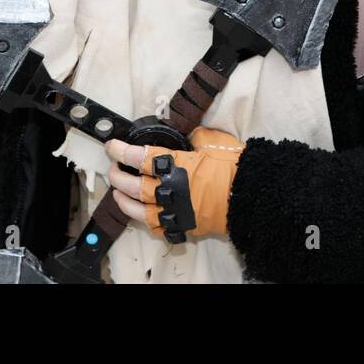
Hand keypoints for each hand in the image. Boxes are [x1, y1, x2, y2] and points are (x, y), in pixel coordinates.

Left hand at [105, 126, 244, 239]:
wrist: (251, 196)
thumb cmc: (233, 166)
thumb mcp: (213, 141)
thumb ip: (195, 137)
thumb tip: (188, 135)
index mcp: (174, 165)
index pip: (138, 157)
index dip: (120, 151)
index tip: (111, 146)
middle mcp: (169, 189)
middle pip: (132, 185)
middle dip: (118, 177)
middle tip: (113, 169)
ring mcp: (174, 211)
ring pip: (139, 210)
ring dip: (124, 201)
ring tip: (118, 194)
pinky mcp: (183, 226)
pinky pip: (157, 227)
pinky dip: (146, 221)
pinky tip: (141, 214)